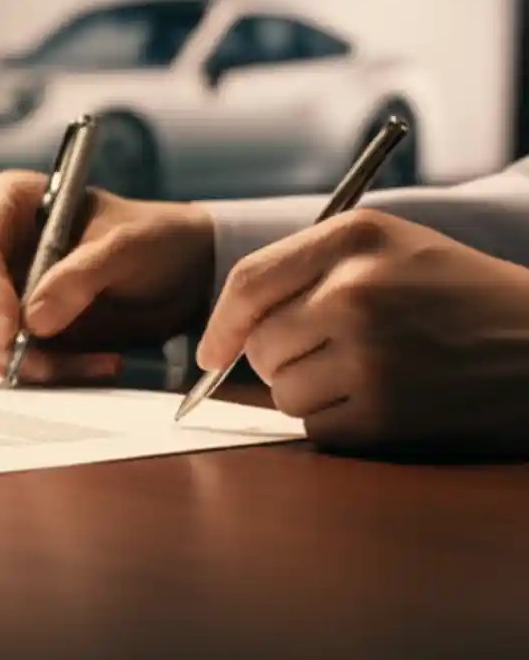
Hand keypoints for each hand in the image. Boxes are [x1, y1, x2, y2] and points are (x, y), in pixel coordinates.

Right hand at [0, 169, 215, 382]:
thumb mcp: (125, 247)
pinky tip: (96, 365)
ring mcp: (2, 289)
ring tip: (95, 363)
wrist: (182, 270)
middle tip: (41, 363)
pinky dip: (48, 372)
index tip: (12, 329)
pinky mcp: (19, 327)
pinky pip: (12, 358)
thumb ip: (79, 277)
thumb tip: (33, 321)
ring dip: (29, 361)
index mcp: (9, 202)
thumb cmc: (152, 238)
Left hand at [197, 209, 528, 457]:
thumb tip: (224, 330)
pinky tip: (386, 400)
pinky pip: (316, 429)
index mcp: (354, 238)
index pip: (247, 283)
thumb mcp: (390, 246)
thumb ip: (307, 267)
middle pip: (258, 345)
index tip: (210, 351)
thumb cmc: (457, 294)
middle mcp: (354, 292)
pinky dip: (339, 423)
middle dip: (278, 358)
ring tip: (367, 373)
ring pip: (281, 392)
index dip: (220, 324)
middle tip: (329, 354)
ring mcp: (369, 356)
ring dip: (309, 393)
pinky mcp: (385, 415)